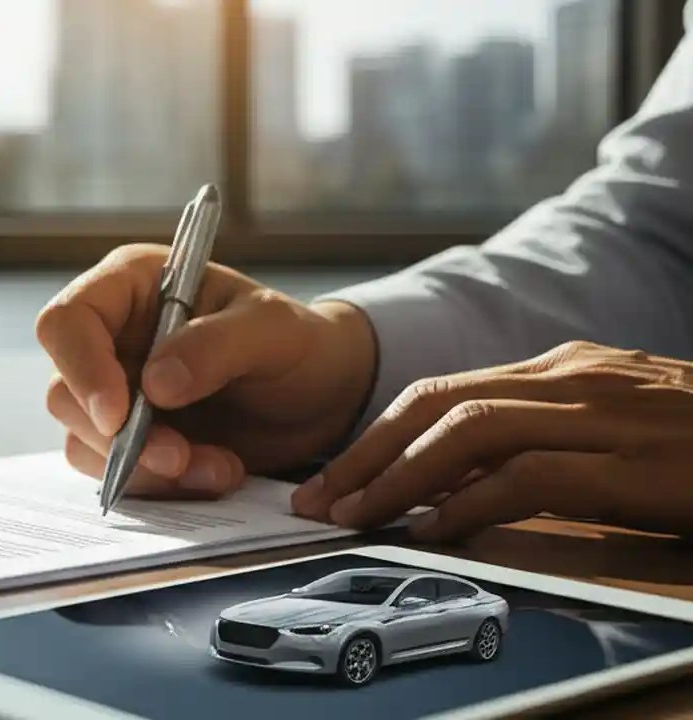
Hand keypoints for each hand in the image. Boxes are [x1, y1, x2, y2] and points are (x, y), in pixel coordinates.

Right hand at [36, 244, 377, 497]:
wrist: (322, 398)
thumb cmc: (296, 344)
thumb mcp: (271, 331)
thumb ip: (214, 346)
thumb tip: (154, 383)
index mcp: (130, 286)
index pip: (67, 322)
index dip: (82, 369)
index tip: (119, 416)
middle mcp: (111, 337)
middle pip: (65, 392)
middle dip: (119, 437)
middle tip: (180, 457)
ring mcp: (117, 392)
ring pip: (85, 441)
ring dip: (146, 468)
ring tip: (218, 468)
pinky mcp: (131, 440)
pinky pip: (117, 472)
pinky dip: (161, 485)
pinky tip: (214, 474)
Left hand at [291, 341, 692, 540]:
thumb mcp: (610, 430)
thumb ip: (537, 443)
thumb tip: (453, 484)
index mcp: (563, 369)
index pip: (444, 391)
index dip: (379, 434)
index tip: (335, 474)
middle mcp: (572, 378)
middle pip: (437, 403)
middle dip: (366, 451)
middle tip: (317, 496)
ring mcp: (603, 414)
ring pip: (468, 431)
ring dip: (399, 476)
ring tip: (356, 514)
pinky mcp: (630, 461)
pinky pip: (527, 477)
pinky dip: (470, 503)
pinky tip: (435, 528)